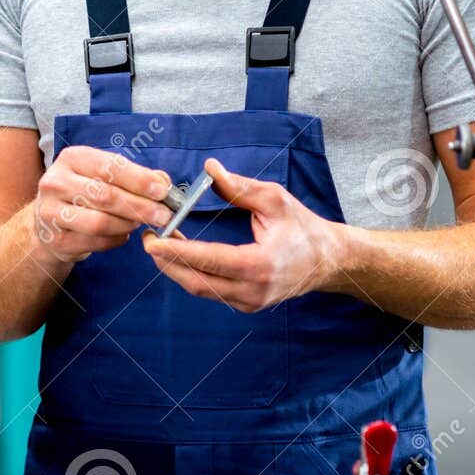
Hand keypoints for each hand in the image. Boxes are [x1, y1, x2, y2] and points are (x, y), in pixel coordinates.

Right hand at [30, 146, 174, 268]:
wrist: (49, 220)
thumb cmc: (84, 192)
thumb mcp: (104, 175)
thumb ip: (135, 176)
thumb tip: (163, 182)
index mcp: (71, 158)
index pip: (109, 167)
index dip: (138, 179)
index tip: (162, 191)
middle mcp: (55, 183)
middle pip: (105, 196)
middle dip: (140, 206)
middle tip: (164, 215)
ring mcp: (52, 213)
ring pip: (100, 222)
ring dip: (128, 224)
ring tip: (139, 223)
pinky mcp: (55, 239)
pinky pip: (95, 242)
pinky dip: (116, 239)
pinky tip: (122, 234)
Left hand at [140, 157, 346, 311]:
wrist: (327, 261)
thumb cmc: (302, 227)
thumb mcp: (275, 200)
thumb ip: (240, 187)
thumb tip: (210, 169)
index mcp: (261, 265)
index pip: (210, 260)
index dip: (178, 252)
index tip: (152, 241)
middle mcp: (253, 291)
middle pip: (197, 282)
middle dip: (167, 262)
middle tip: (147, 240)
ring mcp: (249, 302)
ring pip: (200, 289)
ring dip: (176, 268)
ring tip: (159, 243)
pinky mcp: (245, 305)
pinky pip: (210, 291)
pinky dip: (191, 273)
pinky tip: (179, 255)